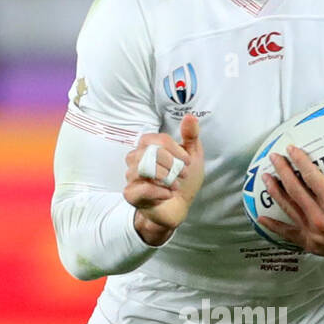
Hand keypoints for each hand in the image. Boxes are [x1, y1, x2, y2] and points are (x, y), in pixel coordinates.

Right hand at [124, 114, 203, 245]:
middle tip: (181, 175)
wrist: (179, 207)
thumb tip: (190, 116)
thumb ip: (191, 136)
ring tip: (175, 185)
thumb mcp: (192, 156)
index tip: (187, 162)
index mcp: (148, 146)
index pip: (158, 139)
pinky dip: (160, 192)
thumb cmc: (183, 181)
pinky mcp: (131, 194)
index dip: (176, 150)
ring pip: (144, 169)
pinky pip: (143, 189)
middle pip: (150, 152)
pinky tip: (168, 195)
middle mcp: (136, 158)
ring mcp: (132, 176)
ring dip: (166, 178)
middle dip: (171, 165)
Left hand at [258, 146, 323, 272]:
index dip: (299, 162)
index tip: (291, 150)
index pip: (311, 177)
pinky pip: (289, 234)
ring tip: (266, 178)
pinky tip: (262, 218)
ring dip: (275, 192)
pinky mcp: (312, 245)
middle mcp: (320, 219)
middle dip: (282, 171)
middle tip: (274, 158)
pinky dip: (274, 226)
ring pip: (289, 209)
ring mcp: (314, 233)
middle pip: (295, 190)